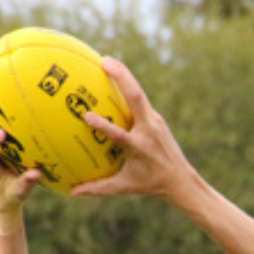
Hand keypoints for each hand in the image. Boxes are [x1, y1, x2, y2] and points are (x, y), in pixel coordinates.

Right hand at [71, 57, 194, 201]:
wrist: (181, 180)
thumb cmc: (150, 185)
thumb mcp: (125, 187)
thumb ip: (99, 188)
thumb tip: (72, 192)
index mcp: (139, 148)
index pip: (119, 135)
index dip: (104, 125)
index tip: (87, 115)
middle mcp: (148, 131)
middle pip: (137, 99)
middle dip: (122, 78)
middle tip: (104, 61)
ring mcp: (155, 122)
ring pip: (140, 94)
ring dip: (125, 76)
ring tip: (107, 60)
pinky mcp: (157, 119)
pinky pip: (141, 100)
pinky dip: (129, 87)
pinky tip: (116, 77)